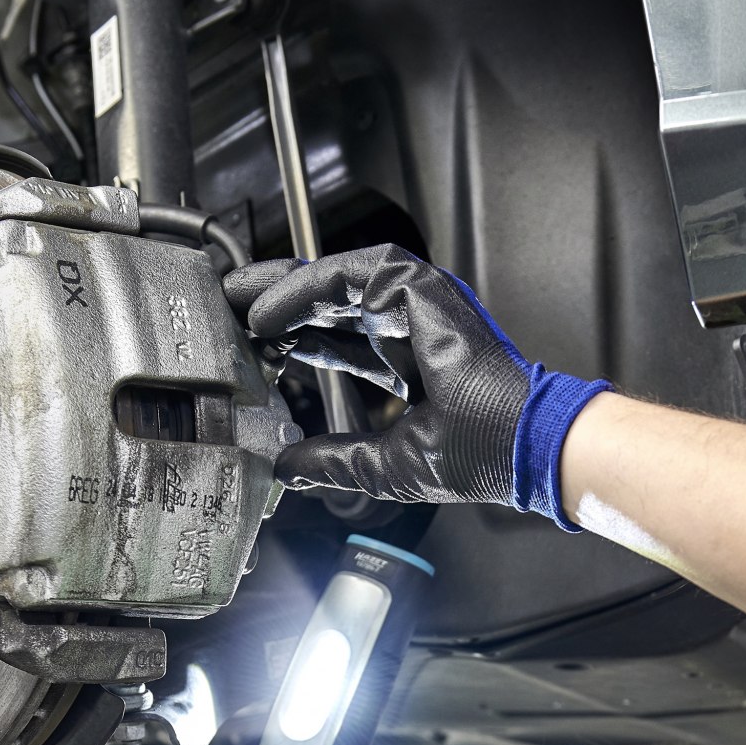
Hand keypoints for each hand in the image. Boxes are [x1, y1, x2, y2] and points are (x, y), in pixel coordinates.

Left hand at [226, 246, 609, 526]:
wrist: (516, 445)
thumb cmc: (476, 453)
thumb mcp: (383, 464)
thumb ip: (333, 460)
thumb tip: (286, 467)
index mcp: (409, 361)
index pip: (339, 338)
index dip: (295, 337)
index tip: (256, 344)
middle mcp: (411, 325)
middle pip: (329, 302)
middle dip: (276, 304)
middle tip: (229, 308)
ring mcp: (417, 302)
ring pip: (334, 280)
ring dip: (281, 288)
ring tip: (236, 299)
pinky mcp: (418, 289)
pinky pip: (346, 277)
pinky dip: (303, 290)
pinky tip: (268, 314)